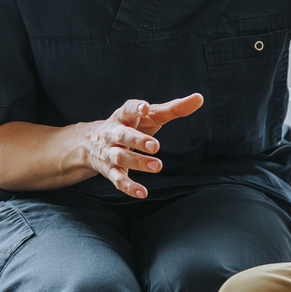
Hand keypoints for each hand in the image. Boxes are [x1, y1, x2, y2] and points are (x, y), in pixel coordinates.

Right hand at [82, 94, 202, 198]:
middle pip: (123, 135)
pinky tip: (143, 193)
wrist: (91, 144)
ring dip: (137, 162)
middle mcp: (114, 134)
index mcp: (123, 117)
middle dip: (138, 140)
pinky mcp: (110, 171)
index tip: (145, 108)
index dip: (135, 108)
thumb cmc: (131, 126)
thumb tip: (199, 98)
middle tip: (155, 146)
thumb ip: (173, 108)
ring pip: (121, 157)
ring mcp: (110, 153)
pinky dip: (129, 187)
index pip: (127, 110)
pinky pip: (118, 180)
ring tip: (157, 166)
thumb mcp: (149, 116)